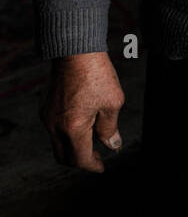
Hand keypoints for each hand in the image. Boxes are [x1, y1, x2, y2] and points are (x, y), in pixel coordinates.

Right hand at [39, 52, 125, 172]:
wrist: (75, 49)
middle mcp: (55, 125)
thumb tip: (112, 144)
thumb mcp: (112, 102)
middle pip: (64, 156)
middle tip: (96, 158)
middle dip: (80, 161)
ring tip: (91, 139)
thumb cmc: (96, 73)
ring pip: (57, 142)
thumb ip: (110, 128)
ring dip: (72, 146)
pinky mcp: (45, 105)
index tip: (102, 167)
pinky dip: (66, 132)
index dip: (93, 166)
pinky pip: (53, 128)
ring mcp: (47, 115)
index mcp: (72, 128)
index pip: (80, 159)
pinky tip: (81, 122)